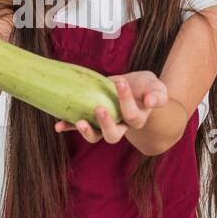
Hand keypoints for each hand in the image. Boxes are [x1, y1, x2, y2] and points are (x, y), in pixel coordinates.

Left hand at [53, 71, 167, 143]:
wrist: (133, 89)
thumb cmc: (145, 88)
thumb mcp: (156, 86)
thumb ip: (158, 94)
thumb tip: (151, 101)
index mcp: (137, 119)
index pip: (131, 114)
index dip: (126, 99)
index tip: (121, 81)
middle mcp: (121, 127)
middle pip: (113, 135)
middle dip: (105, 124)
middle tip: (98, 109)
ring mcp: (104, 125)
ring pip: (96, 136)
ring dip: (86, 131)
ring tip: (79, 122)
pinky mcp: (91, 120)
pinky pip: (78, 126)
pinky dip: (68, 126)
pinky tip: (58, 125)